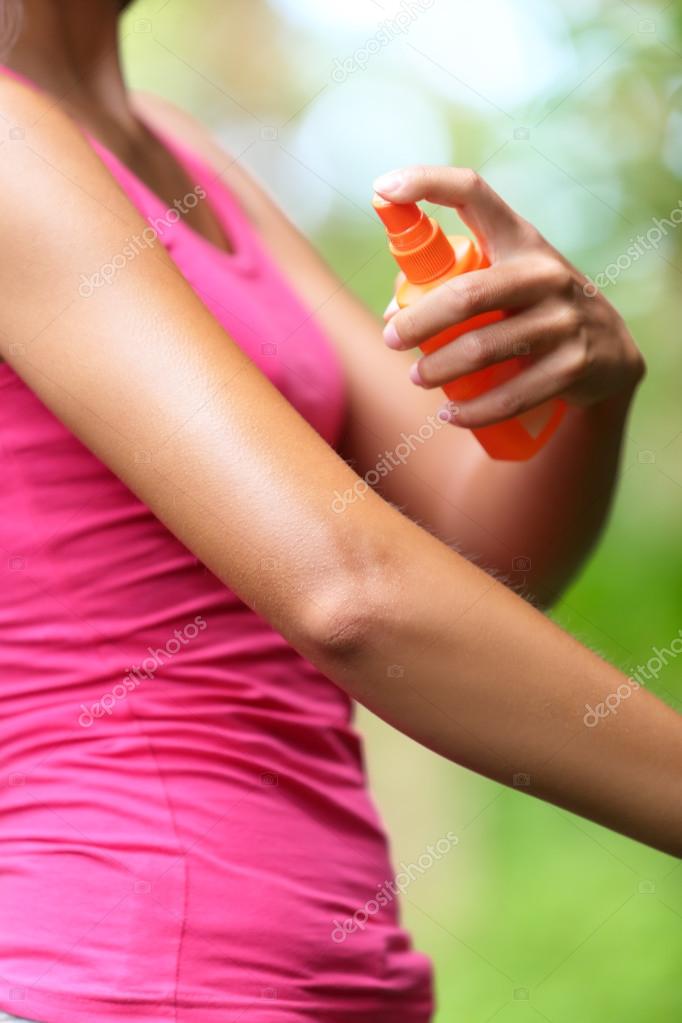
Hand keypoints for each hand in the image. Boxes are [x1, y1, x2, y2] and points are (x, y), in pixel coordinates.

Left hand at [375, 166, 645, 426]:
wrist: (610, 353)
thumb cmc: (533, 310)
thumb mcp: (503, 282)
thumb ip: (452, 286)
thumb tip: (392, 314)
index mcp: (520, 240)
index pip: (473, 193)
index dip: (426, 183)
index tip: (382, 189)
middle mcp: (545, 273)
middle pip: (467, 294)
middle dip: (419, 321)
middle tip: (392, 339)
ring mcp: (564, 319)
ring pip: (483, 349)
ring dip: (438, 370)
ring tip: (417, 378)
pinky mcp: (574, 365)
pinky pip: (510, 396)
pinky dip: (472, 410)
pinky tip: (450, 414)